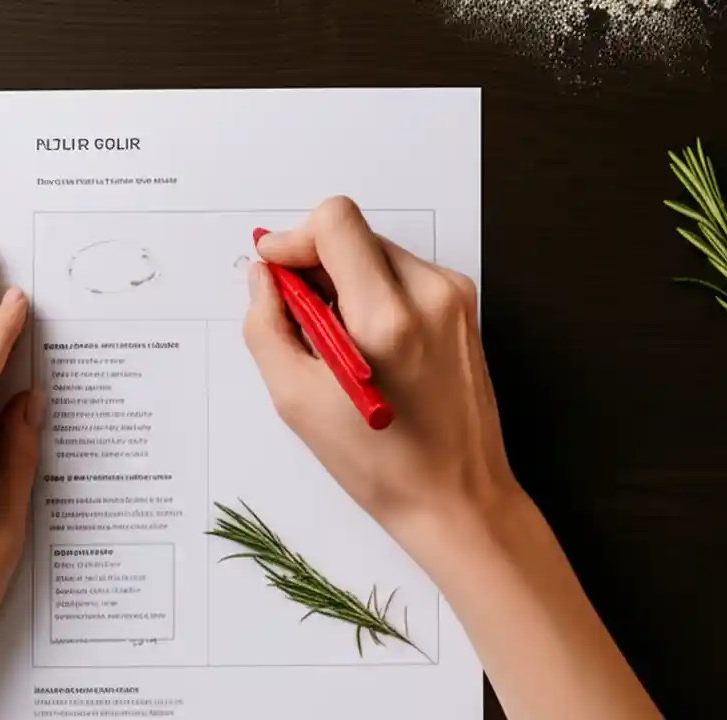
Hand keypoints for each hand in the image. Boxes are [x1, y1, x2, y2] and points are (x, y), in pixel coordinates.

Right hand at [244, 198, 659, 719]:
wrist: (457, 498)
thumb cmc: (381, 465)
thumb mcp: (298, 400)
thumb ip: (267, 326)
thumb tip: (262, 277)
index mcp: (387, 317)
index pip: (335, 221)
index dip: (293, 239)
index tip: (275, 270)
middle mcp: (430, 295)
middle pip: (353, 234)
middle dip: (315, 266)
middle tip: (300, 320)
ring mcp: (454, 298)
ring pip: (376, 253)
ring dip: (344, 282)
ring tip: (337, 344)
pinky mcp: (463, 309)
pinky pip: (403, 276)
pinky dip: (374, 296)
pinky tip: (368, 348)